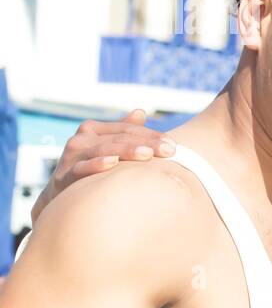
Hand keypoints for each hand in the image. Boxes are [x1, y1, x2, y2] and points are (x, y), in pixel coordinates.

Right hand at [32, 110, 173, 224]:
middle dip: (147, 143)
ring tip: (148, 154)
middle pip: (120, 138)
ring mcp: (72, 156)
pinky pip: (83, 168)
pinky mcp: (65, 174)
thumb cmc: (91, 167)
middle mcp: (81, 139)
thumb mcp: (106, 147)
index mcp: (93, 129)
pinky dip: (97, 165)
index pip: (127, 129)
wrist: (62, 196)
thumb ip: (123, 131)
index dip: (151, 135)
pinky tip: (113, 163)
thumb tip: (140, 111)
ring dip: (127, 151)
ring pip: (104, 150)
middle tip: (171, 150)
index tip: (174, 145)